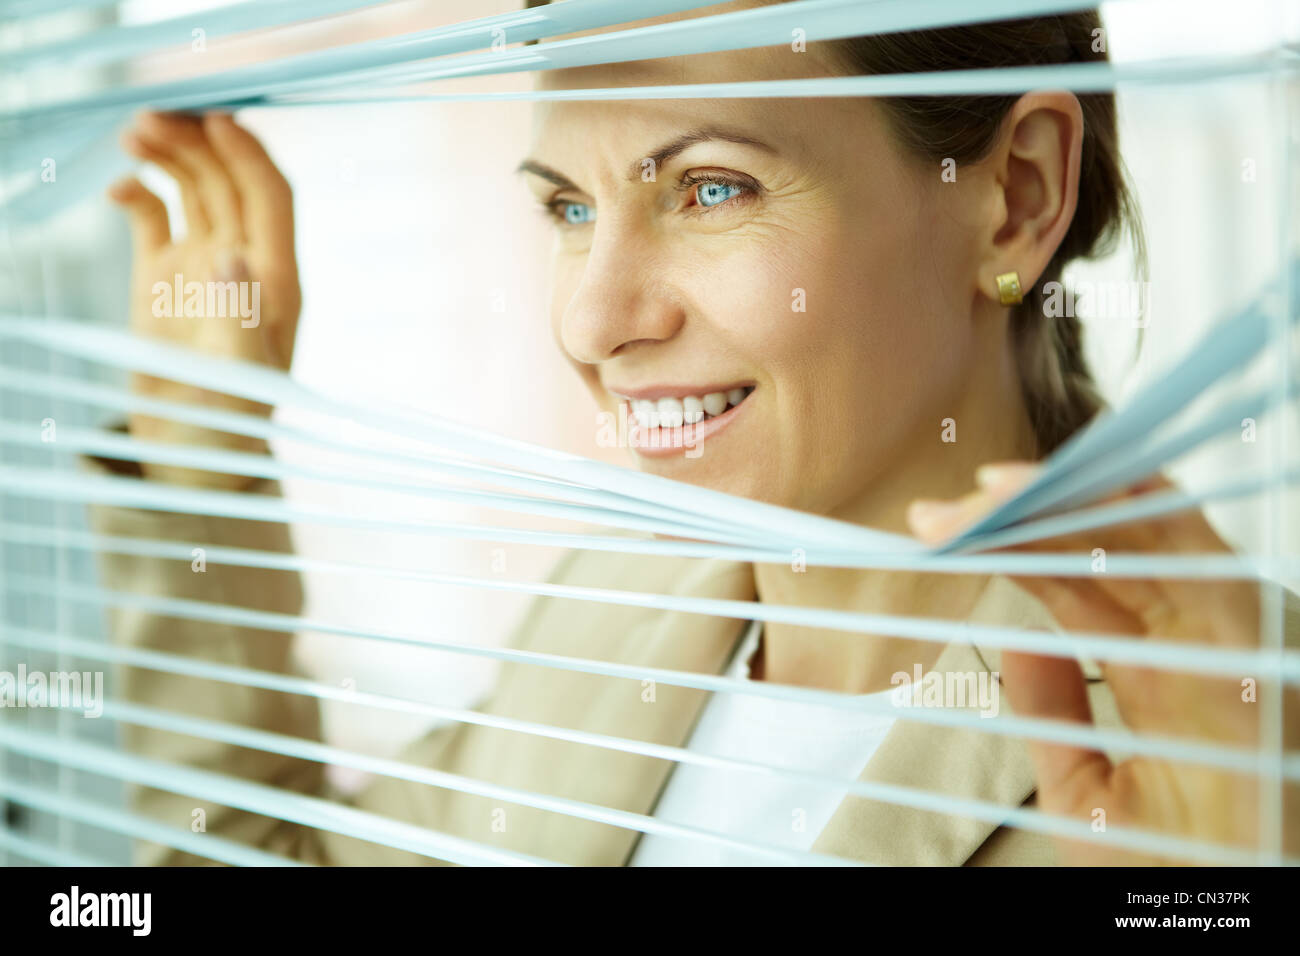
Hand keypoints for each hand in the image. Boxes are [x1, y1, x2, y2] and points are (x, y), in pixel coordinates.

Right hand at [108, 111, 299, 489]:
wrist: (191, 464)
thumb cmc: (227, 433)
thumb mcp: (238, 385)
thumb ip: (238, 320)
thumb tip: (230, 256)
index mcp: (277, 281)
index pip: (271, 196)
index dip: (249, 153)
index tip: (215, 118)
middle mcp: (244, 265)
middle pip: (228, 181)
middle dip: (197, 142)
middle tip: (151, 118)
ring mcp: (202, 269)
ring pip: (193, 191)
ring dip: (169, 156)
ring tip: (132, 133)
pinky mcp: (162, 281)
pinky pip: (154, 219)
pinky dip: (138, 193)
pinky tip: (119, 188)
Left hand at [907, 461, 1295, 864]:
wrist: (1230, 919)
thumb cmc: (1175, 874)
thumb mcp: (1089, 790)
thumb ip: (1058, 710)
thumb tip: (1019, 640)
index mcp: (1163, 673)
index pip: (1082, 582)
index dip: (1015, 545)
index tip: (941, 532)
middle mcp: (1196, 642)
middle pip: (1105, 549)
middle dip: (1024, 517)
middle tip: (942, 513)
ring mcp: (1226, 636)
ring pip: (1144, 535)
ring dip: (1061, 504)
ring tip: (986, 494)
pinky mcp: (1253, 644)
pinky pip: (1192, 558)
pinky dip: (1130, 512)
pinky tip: (1065, 493)